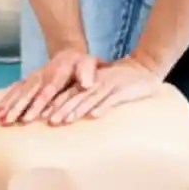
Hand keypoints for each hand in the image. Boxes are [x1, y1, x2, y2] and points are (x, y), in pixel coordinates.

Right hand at [0, 49, 100, 124]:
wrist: (69, 54)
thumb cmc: (82, 64)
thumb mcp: (90, 63)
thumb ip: (88, 72)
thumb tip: (87, 84)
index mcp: (58, 72)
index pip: (48, 90)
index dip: (39, 103)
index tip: (30, 117)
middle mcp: (43, 75)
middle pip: (29, 92)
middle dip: (18, 107)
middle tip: (9, 120)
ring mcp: (33, 78)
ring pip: (19, 91)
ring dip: (9, 105)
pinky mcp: (28, 81)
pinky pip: (14, 90)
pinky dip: (5, 101)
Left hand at [42, 57, 162, 124]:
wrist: (145, 67)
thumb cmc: (121, 79)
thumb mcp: (101, 83)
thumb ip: (87, 93)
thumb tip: (67, 110)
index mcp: (90, 80)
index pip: (70, 92)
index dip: (56, 103)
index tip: (43, 115)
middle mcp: (97, 81)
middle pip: (77, 95)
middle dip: (62, 108)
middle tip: (50, 121)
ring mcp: (110, 85)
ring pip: (91, 97)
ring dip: (78, 109)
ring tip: (66, 121)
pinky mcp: (124, 90)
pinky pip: (112, 99)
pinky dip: (103, 107)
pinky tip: (94, 116)